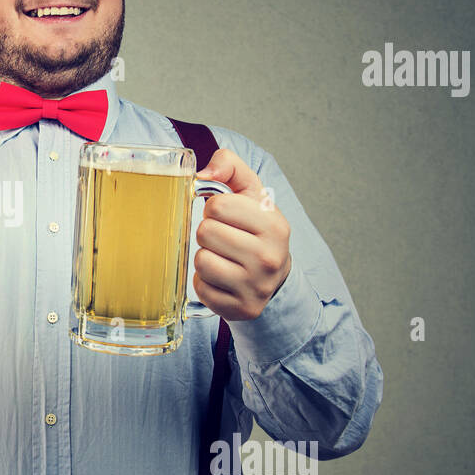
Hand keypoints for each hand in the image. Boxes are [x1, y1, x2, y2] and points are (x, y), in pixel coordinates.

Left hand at [193, 150, 292, 320]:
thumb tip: (203, 174)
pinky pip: (200, 288)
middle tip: (223, 238)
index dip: (215, 208)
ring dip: (204, 257)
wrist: (273, 277)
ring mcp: (255, 287)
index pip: (218, 205)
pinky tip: (221, 278)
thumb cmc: (255, 230)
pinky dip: (204, 281)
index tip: (226, 216)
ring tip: (222, 257)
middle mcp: (269, 257)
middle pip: (206, 232)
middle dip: (208, 232)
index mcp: (274, 225)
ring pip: (201, 261)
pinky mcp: (240, 308)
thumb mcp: (250, 192)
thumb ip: (229, 166)